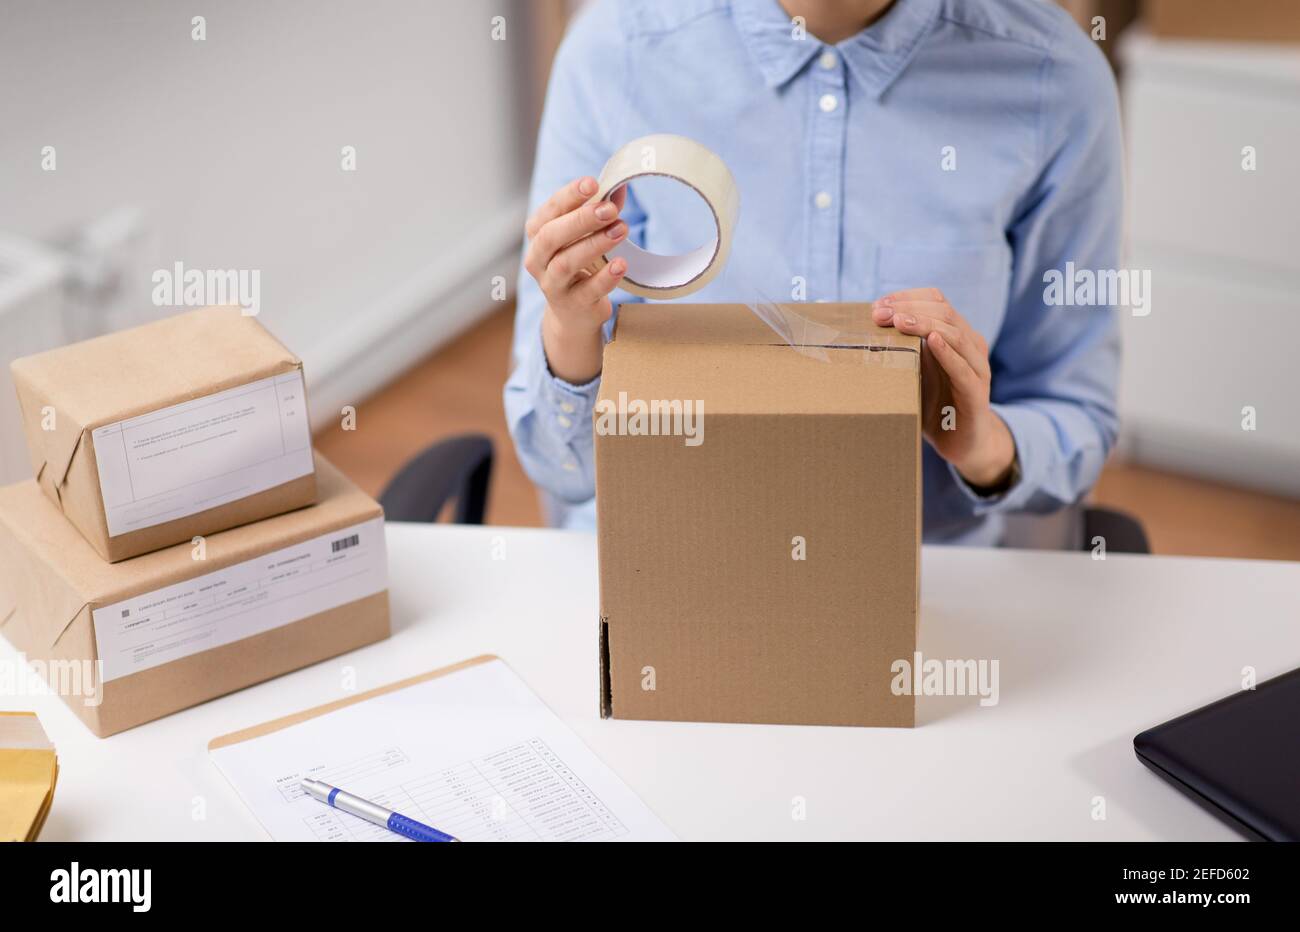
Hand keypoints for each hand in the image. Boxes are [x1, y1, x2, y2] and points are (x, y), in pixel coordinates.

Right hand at [524, 177, 628, 383]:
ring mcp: (552, 284)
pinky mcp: (572, 305)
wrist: (573, 313)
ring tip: (621, 229)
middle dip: (581, 220)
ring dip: (595, 244)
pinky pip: (588, 291)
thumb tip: (620, 189)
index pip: (549, 211)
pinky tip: (621, 264)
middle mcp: (538, 259)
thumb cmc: (578, 263)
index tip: (592, 183)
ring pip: (566, 263)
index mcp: (538, 234)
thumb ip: (600, 211)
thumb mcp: (584, 236)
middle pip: (552, 236)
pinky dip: (605, 277)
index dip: (569, 196)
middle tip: (610, 209)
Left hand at [873, 288, 1015, 490]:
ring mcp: (977, 368)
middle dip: (908, 309)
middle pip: (944, 312)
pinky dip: (947, 353)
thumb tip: (864, 332)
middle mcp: (971, 346)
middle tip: (879, 315)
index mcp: (956, 335)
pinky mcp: (976, 393)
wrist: (963, 443)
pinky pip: (963, 368)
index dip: (907, 298)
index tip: (877, 306)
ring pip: (955, 334)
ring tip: (898, 322)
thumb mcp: (915, 371)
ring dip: (924, 325)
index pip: (937, 301)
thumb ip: (902, 350)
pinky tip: (931, 342)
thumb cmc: (935, 405)